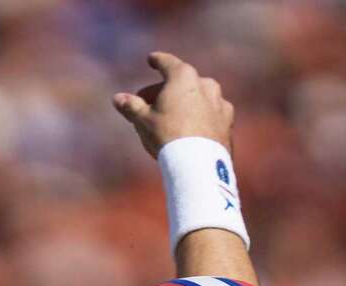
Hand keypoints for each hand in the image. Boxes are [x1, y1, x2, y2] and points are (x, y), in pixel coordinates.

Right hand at [113, 52, 233, 159]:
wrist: (199, 164)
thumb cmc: (168, 137)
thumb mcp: (144, 121)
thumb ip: (132, 107)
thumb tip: (117, 98)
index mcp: (183, 76)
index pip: (167, 63)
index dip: (157, 61)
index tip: (152, 59)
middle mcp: (205, 83)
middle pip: (182, 83)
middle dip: (166, 91)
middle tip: (151, 103)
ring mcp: (220, 102)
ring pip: (199, 98)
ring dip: (186, 103)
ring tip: (174, 117)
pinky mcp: (228, 122)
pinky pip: (210, 115)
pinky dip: (201, 118)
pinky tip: (193, 130)